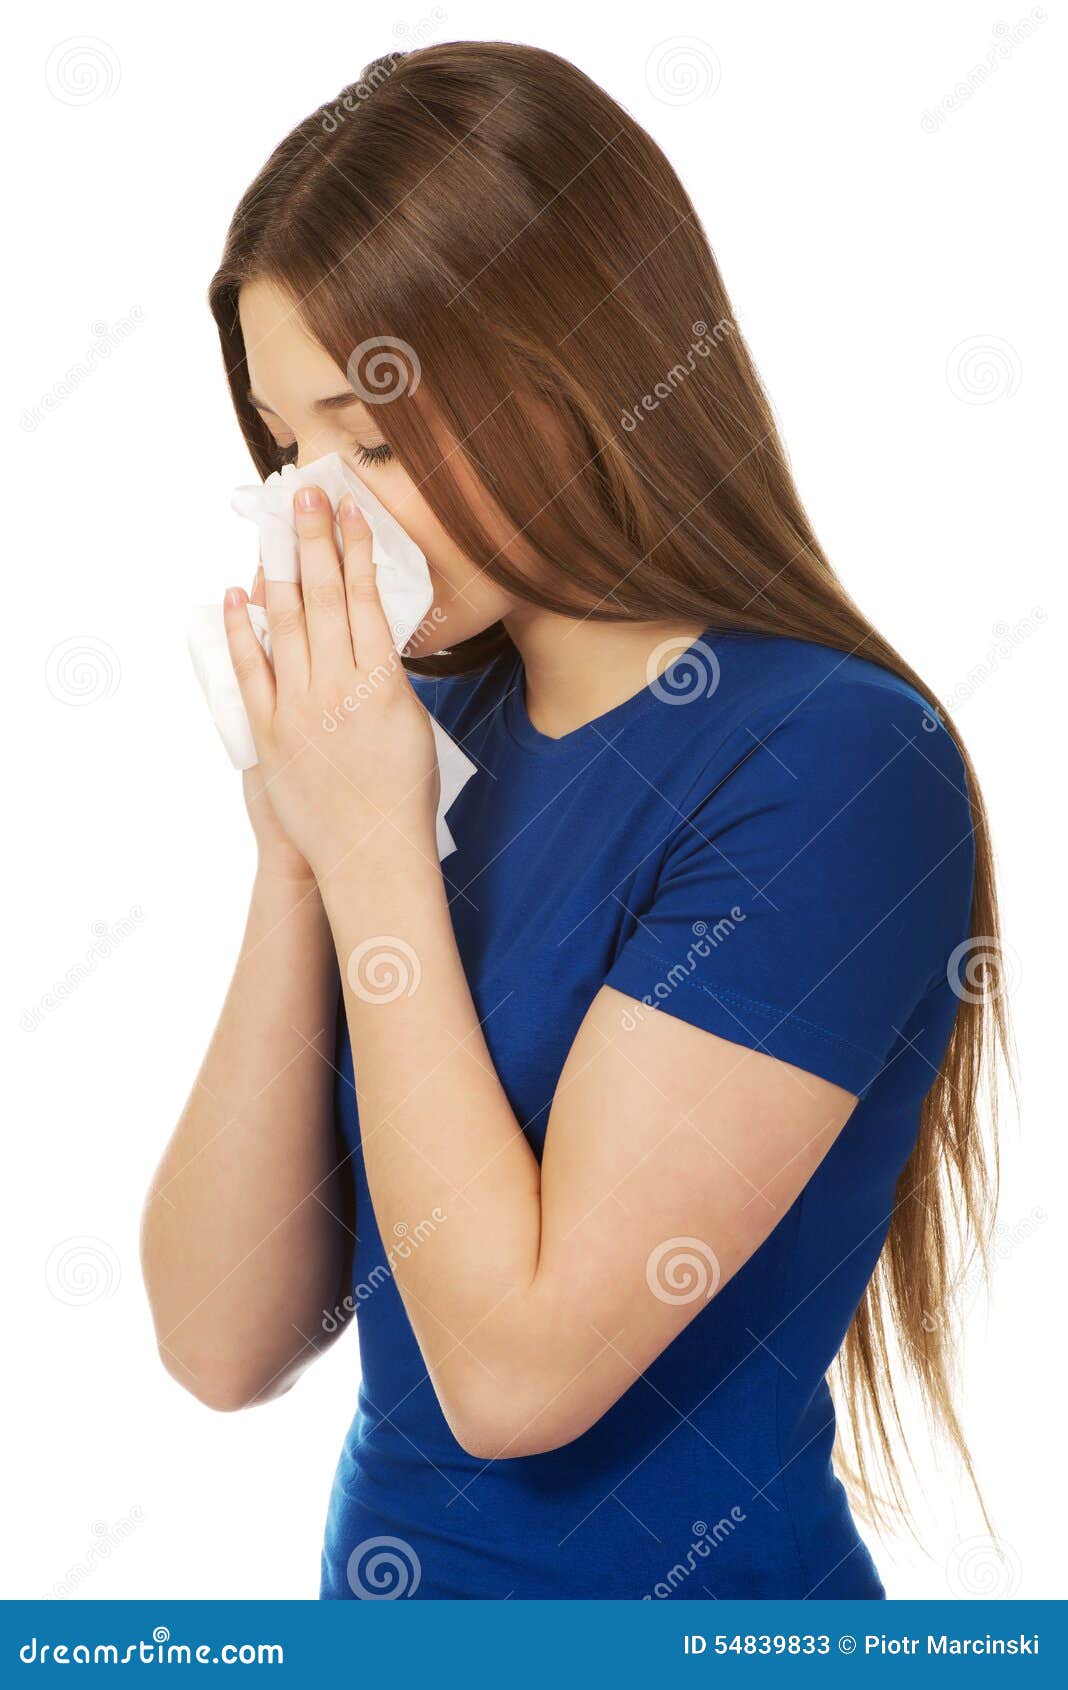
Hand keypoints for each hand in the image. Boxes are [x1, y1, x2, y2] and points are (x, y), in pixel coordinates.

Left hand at [222, 486, 439, 884]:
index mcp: (383, 684)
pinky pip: (251, 671)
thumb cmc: (403, 795)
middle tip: (306, 496)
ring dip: (279, 569)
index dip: (357, 550)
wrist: (370, 855)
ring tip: (274, 527)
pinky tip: (236, 594)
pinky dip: (241, 630)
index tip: (350, 511)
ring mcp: (298, 709)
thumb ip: (385, 677)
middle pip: (324, 599)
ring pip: (285, 624)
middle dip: (314, 541)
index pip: (367, 600)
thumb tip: (366, 636)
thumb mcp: (411, 725)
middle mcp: (337, 688)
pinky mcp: (268, 734)